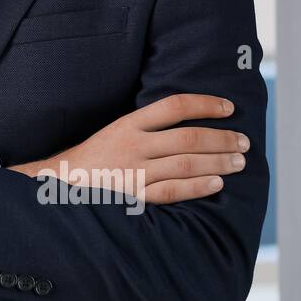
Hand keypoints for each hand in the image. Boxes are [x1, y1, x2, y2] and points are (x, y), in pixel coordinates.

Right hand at [9, 93, 248, 204]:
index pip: (174, 106)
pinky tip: (216, 184)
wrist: (57, 184)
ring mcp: (133, 171)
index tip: (228, 108)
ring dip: (218, 162)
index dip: (205, 104)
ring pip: (186, 164)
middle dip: (222, 138)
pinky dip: (197, 187)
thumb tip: (189, 123)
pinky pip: (172, 191)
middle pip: (188, 137)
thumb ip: (147, 128)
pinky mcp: (133, 196)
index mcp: (127, 124)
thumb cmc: (92, 159)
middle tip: (244, 141)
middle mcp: (132, 145)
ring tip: (238, 161)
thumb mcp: (114, 132)